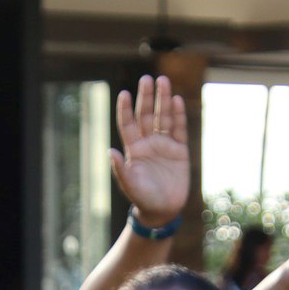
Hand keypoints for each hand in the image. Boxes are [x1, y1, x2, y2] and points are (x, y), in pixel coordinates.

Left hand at [110, 74, 189, 225]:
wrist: (163, 210)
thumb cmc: (143, 198)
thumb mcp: (130, 184)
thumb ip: (120, 169)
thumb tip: (110, 152)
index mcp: (133, 149)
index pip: (128, 124)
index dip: (126, 109)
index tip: (125, 93)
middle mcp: (147, 143)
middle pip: (146, 115)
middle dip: (146, 97)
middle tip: (147, 79)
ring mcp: (164, 145)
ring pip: (163, 117)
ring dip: (163, 100)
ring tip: (163, 81)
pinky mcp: (179, 150)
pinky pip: (178, 129)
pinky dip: (178, 115)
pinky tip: (176, 100)